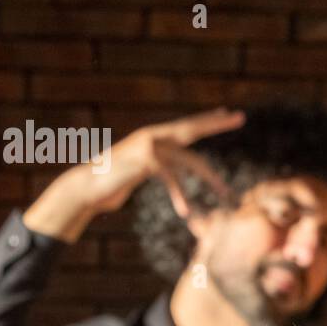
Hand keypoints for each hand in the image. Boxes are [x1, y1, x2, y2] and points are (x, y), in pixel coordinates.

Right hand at [24, 107, 243, 242]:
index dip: (207, 120)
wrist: (85, 190)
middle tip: (241, 117)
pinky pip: (172, 179)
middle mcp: (152, 137)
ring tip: (227, 194)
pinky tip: (185, 212)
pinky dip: (179, 196)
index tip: (227, 113)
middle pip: (191, 129)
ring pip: (189, 160)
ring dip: (210, 178)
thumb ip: (158, 166)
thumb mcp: (140, 173)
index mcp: (153, 138)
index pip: (186, 127)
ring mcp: (148, 146)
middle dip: (216, 124)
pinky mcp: (145, 161)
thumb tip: (174, 169)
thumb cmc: (112, 185)